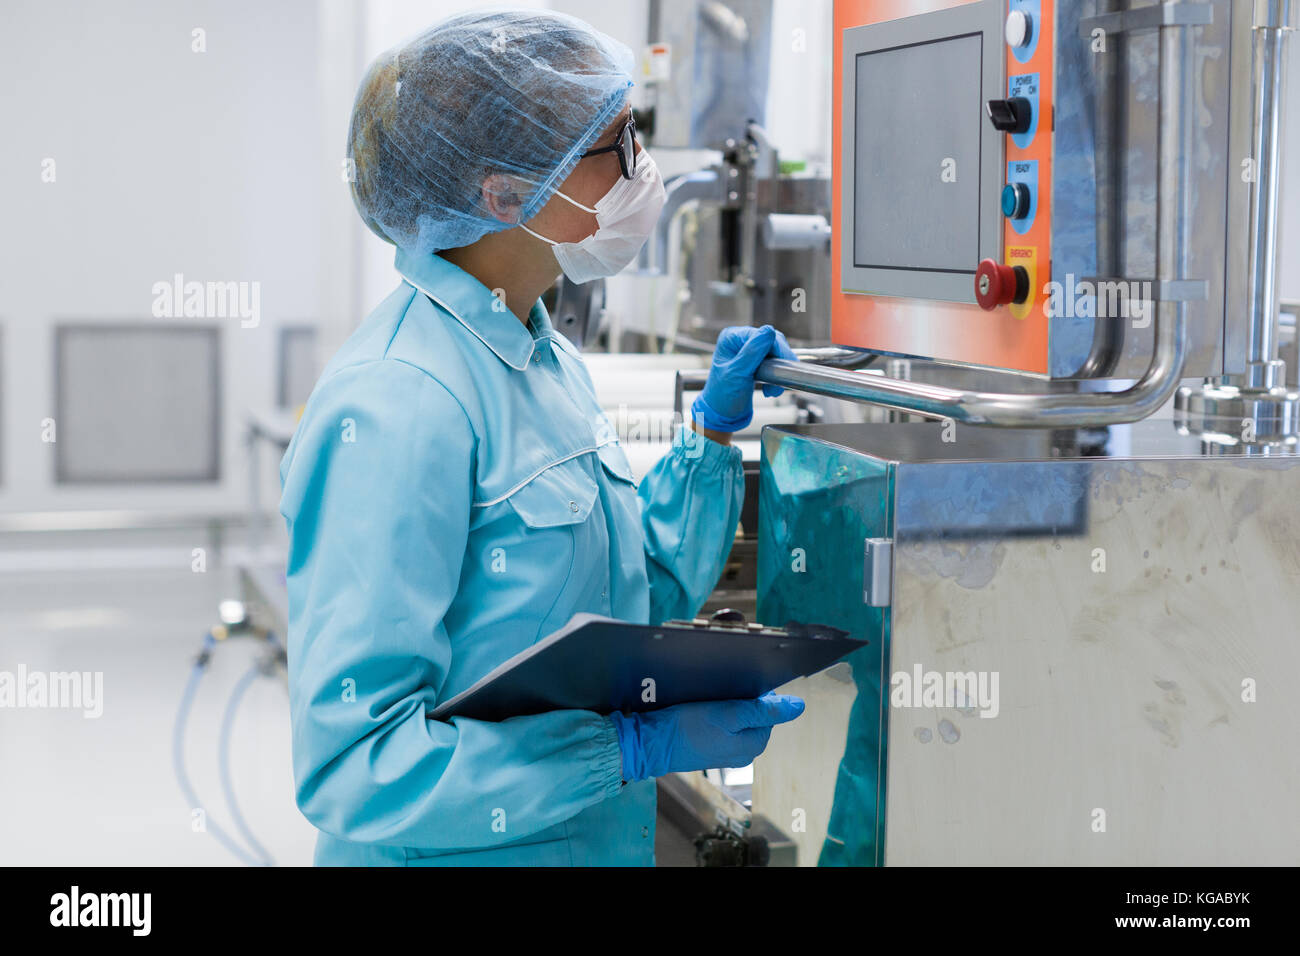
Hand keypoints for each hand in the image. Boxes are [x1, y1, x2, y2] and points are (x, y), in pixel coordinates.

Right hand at [609, 693, 805, 781]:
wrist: (650, 744)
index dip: (756, 695)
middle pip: (754, 716)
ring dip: (727, 706)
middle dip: (742, 701)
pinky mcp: (709, 747)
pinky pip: (721, 725)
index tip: (737, 687)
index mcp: (753, 745)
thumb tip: (799, 706)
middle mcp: (742, 752)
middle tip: (721, 693)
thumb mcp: (728, 713)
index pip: (769, 712)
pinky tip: (701, 709)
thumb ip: (763, 710)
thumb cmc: (687, 728)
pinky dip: (714, 714)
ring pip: (736, 720)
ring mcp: (725, 752)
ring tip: (710, 700)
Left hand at [691, 325, 797, 432]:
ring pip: (777, 354)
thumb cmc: (722, 397)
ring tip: (772, 390)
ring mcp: (749, 351)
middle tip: (778, 382)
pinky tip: (770, 389)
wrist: (723, 415)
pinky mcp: (757, 362)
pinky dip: (777, 377)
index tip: (783, 365)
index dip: (775, 349)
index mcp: (731, 338)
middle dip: (778, 363)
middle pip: (772, 342)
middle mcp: (740, 340)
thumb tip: (769, 331)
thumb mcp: (737, 373)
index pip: (761, 334)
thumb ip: (752, 352)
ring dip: (779, 372)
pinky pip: (776, 363)